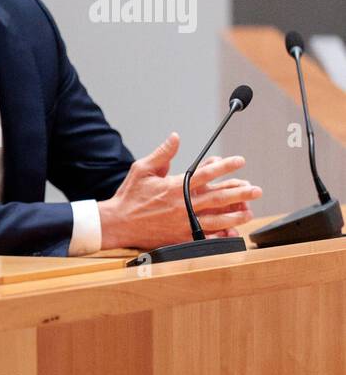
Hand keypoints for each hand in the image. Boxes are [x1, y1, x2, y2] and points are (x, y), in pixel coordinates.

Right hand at [98, 132, 261, 249]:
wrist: (117, 224)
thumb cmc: (129, 196)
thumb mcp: (142, 169)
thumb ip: (162, 154)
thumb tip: (176, 137)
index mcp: (175, 187)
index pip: (206, 173)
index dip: (225, 166)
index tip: (239, 161)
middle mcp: (183, 205)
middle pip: (218, 197)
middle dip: (240, 192)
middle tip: (256, 189)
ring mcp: (183, 222)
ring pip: (217, 218)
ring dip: (235, 214)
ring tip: (248, 210)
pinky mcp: (181, 236)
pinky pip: (205, 236)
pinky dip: (219, 234)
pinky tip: (231, 232)